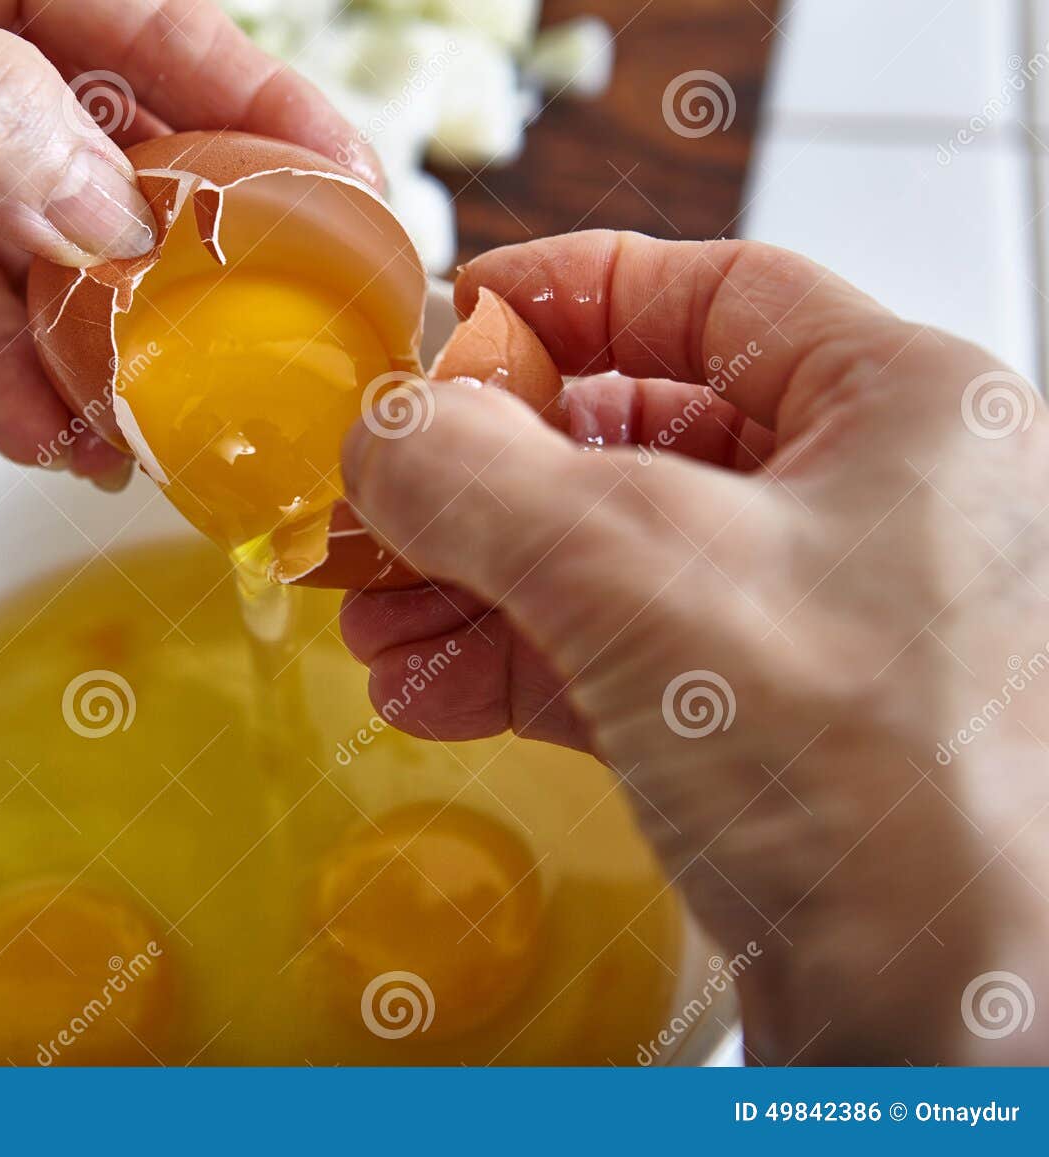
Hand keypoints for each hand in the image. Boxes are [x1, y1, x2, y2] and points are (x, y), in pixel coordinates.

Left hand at [0, 0, 376, 485]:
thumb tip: (101, 207)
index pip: (156, 25)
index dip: (262, 112)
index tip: (347, 196)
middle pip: (113, 149)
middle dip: (192, 258)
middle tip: (262, 355)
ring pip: (34, 247)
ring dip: (96, 343)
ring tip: (154, 429)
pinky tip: (46, 425)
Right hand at [340, 230, 1048, 1063]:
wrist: (945, 1024)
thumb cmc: (877, 781)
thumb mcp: (634, 573)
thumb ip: (478, 477)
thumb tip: (377, 429)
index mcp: (905, 409)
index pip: (714, 294)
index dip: (567, 293)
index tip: (453, 319)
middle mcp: (879, 505)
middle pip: (642, 436)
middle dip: (486, 482)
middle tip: (376, 500)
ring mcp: (830, 624)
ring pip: (619, 560)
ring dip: (480, 585)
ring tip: (374, 617)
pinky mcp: (780, 730)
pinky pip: (628, 659)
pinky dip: (522, 665)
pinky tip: (430, 688)